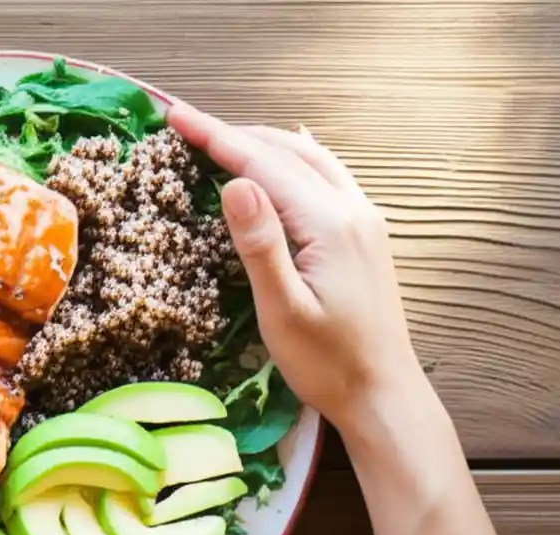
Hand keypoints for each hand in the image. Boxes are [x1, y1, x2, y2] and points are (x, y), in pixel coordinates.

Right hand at [168, 104, 423, 429]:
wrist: (383, 394)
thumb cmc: (328, 364)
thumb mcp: (283, 311)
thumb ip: (261, 245)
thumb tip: (235, 184)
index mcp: (330, 224)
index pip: (265, 165)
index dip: (217, 137)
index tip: (176, 115)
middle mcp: (353, 210)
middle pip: (289, 152)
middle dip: (237, 134)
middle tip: (187, 125)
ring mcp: (365, 220)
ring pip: (312, 160)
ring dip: (266, 144)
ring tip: (223, 138)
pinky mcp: (366, 236)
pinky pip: (328, 176)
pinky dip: (294, 159)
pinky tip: (287, 157)